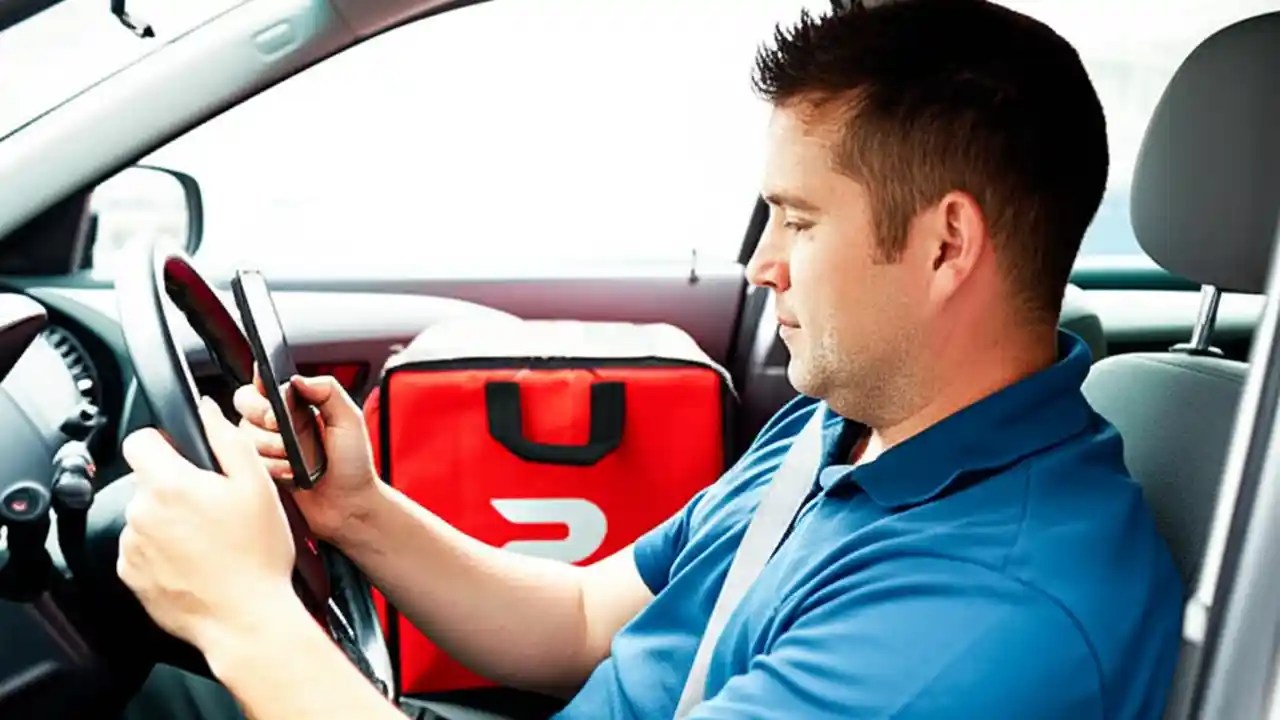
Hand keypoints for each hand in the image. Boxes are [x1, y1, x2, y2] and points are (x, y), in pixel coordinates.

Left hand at [118, 397, 299, 650]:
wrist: (246, 618)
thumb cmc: (258, 555)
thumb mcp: (258, 486)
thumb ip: (228, 440)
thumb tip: (207, 409)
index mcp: (170, 485)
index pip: (139, 440)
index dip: (162, 442)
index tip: (182, 457)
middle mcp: (141, 513)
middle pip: (147, 482)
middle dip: (174, 488)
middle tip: (213, 508)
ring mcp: (133, 547)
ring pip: (145, 517)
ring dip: (168, 521)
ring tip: (207, 540)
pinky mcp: (132, 576)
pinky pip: (142, 550)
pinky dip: (162, 551)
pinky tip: (195, 561)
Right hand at [234, 373, 379, 543]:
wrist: (349, 506)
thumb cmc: (354, 466)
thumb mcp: (350, 420)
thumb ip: (328, 391)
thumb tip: (298, 379)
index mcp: (299, 404)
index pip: (265, 384)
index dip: (262, 390)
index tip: (276, 406)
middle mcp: (281, 422)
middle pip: (244, 402)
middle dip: (260, 416)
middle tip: (281, 429)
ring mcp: (269, 446)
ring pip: (243, 432)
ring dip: (269, 446)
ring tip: (295, 458)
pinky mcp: (263, 468)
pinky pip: (246, 460)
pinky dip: (268, 467)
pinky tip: (290, 473)